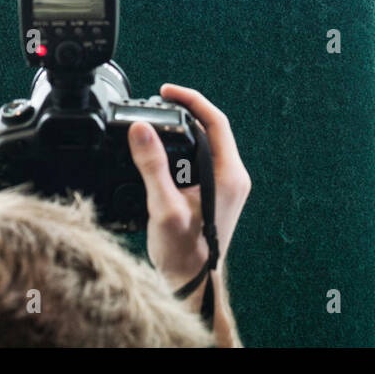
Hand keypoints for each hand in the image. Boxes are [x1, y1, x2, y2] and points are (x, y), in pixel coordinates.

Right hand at [128, 84, 250, 292]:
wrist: (190, 282)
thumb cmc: (183, 252)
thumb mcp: (163, 206)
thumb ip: (152, 166)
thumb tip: (141, 129)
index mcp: (229, 175)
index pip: (215, 121)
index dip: (191, 100)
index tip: (166, 91)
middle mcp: (233, 177)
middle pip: (211, 128)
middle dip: (183, 112)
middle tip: (156, 104)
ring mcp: (226, 185)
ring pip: (205, 143)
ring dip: (182, 130)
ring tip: (156, 123)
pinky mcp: (216, 192)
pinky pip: (201, 159)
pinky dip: (182, 148)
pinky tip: (162, 151)